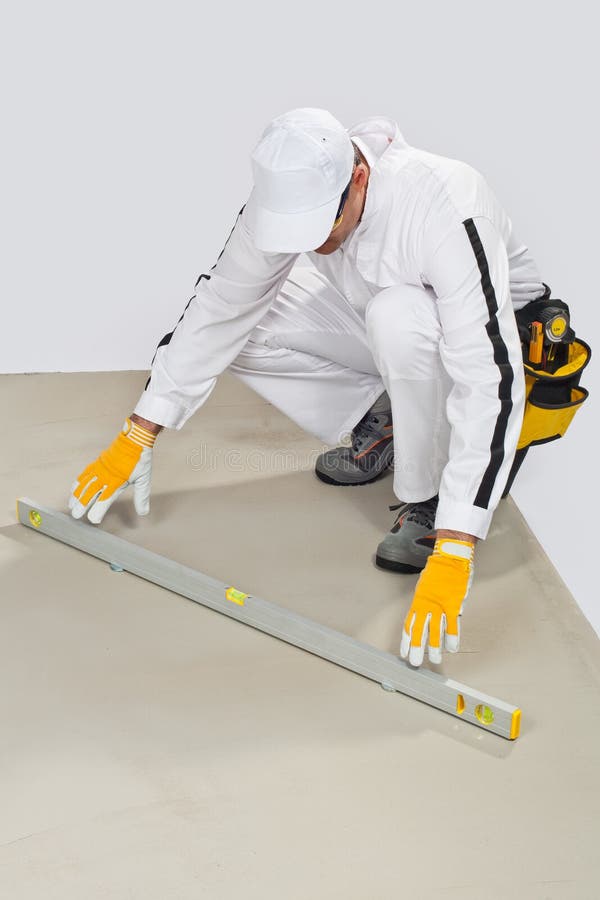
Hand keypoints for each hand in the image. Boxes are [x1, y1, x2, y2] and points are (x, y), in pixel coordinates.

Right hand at [69, 418, 156, 523]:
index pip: (105, 500)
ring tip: (71, 505)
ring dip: (76, 495)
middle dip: (82, 505)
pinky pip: (84, 474)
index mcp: (117, 482)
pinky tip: (74, 489)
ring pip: (84, 484)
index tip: (93, 519)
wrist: (134, 439)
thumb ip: (141, 497)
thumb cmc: (140, 459)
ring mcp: (99, 469)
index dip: (98, 510)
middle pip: (90, 493)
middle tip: (75, 515)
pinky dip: (78, 482)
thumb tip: (143, 513)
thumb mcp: (144, 480)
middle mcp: (105, 476)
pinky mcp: (97, 463)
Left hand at [400, 538, 474, 665]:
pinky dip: (452, 637)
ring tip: (433, 660)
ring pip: (435, 630)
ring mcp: (439, 605)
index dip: (406, 639)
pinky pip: (452, 624)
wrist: (450, 557)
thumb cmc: (438, 570)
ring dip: (434, 647)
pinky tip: (452, 648)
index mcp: (418, 601)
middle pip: (419, 630)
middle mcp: (426, 605)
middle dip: (416, 648)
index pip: (409, 624)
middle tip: (414, 662)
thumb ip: (426, 601)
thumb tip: (431, 613)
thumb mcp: (425, 584)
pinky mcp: (453, 604)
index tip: (404, 652)